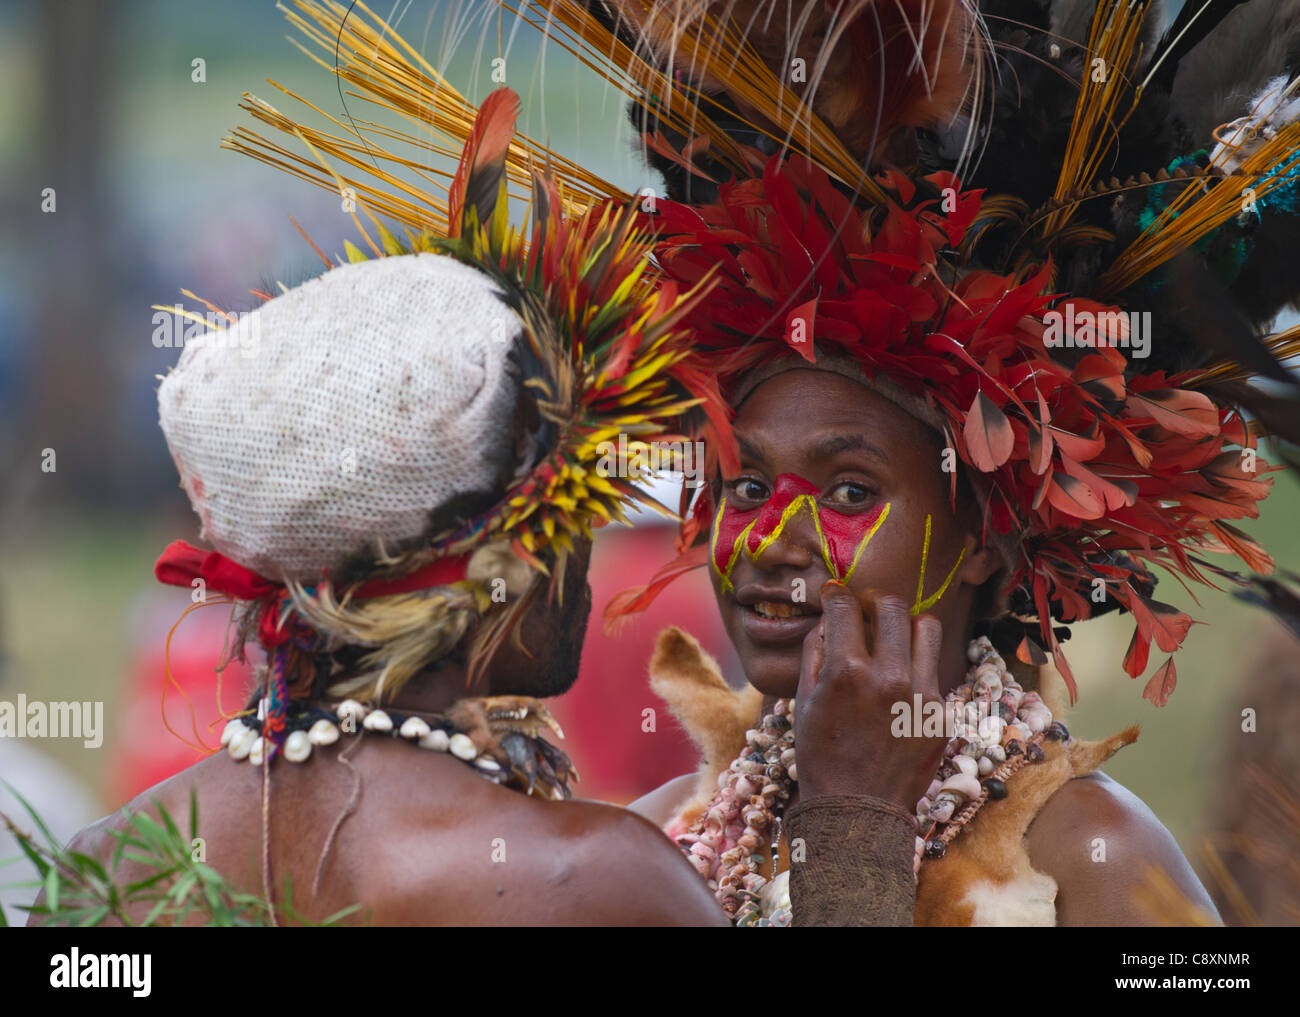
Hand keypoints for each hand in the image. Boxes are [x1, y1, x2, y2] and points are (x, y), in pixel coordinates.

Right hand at [793, 581, 946, 812]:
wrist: (857, 811)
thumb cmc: (821, 756)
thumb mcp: (803, 702)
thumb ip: (815, 652)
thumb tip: (828, 620)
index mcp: (847, 672)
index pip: (846, 607)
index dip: (837, 593)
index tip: (834, 593)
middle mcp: (889, 677)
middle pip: (892, 606)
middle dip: (874, 600)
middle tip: (866, 610)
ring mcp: (922, 695)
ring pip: (926, 628)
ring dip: (906, 625)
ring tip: (893, 638)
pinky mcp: (941, 714)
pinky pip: (934, 670)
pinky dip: (916, 668)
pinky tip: (900, 684)